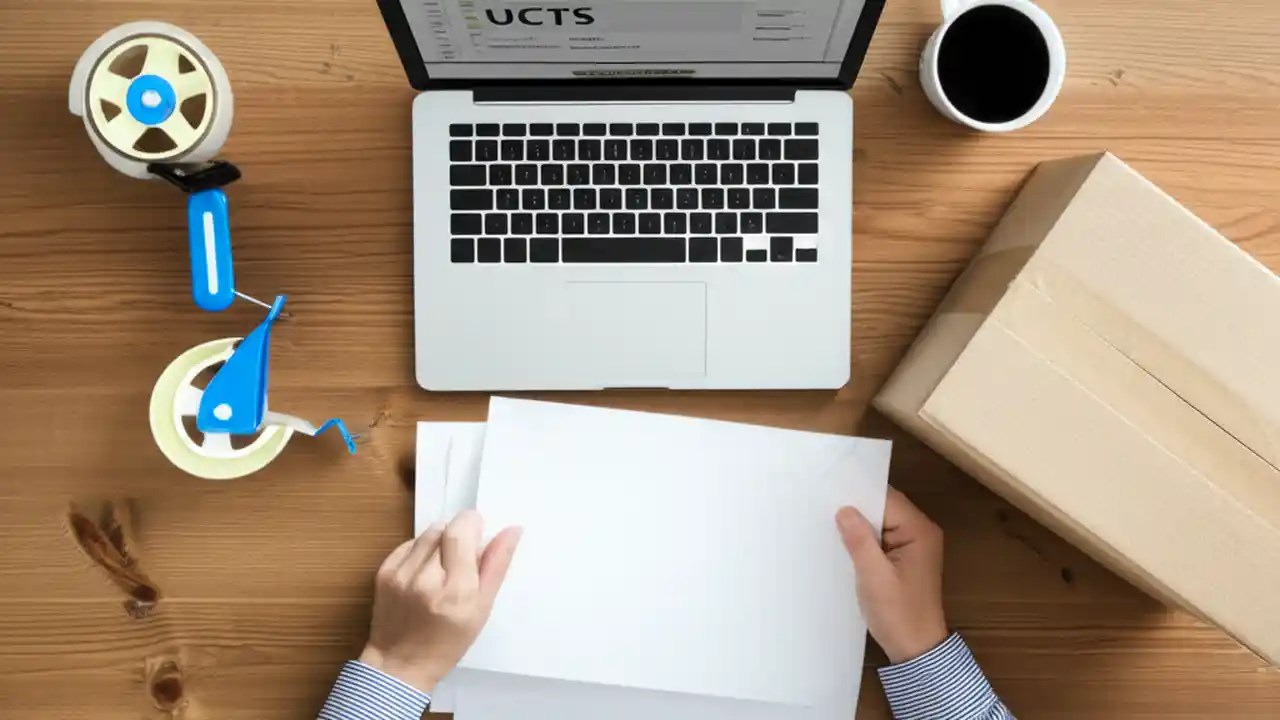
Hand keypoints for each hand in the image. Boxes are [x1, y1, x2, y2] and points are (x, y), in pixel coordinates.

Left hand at [358, 510, 522, 691]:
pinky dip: (421, 551)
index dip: (472, 525)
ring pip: (426, 533)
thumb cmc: (449, 642)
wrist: (400, 664)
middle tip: (462, 559)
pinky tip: (424, 572)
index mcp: (455, 590)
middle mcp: (424, 578)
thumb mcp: (482, 609)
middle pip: (444, 528)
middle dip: (458, 535)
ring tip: (442, 567)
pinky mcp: (383, 572)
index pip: (460, 531)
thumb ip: (496, 566)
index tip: (478, 536)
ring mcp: (399, 574)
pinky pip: (409, 544)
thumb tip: (512, 530)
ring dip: (439, 541)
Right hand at [835, 487, 948, 663]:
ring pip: (879, 523)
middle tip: (821, 506)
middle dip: (856, 509)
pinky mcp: (902, 558)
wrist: (916, 649)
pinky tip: (843, 542)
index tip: (828, 492)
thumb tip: (843, 509)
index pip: (887, 499)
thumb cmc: (899, 614)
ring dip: (858, 525)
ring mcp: (912, 545)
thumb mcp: (875, 577)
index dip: (859, 495)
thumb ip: (860, 540)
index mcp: (920, 531)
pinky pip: (880, 538)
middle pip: (884, 508)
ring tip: (827, 522)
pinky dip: (863, 539)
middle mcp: (920, 532)